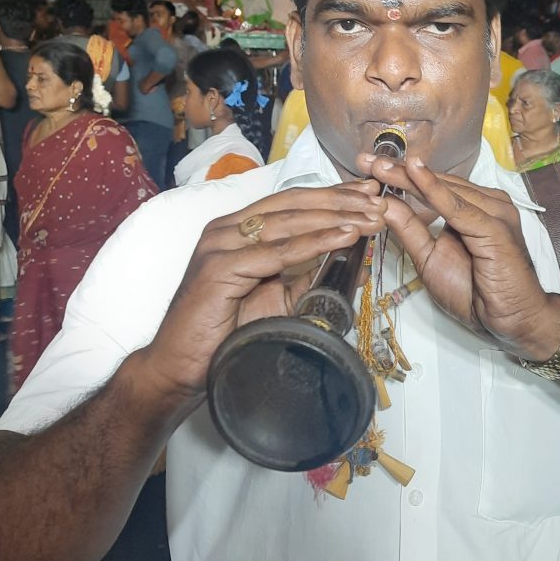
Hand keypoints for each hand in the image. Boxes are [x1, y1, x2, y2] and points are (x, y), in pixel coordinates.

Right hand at [138, 180, 386, 401]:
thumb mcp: (277, 298)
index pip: (292, 202)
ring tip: (371, 217)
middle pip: (293, 204)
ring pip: (288, 221)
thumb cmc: (225, 334)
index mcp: (237, 229)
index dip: (332, 194)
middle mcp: (226, 229)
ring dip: (335, 217)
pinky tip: (344, 237)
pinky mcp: (220, 268)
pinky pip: (278, 251)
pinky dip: (315, 242)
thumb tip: (355, 263)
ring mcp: (220, 244)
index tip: (369, 192)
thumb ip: (308, 277)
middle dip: (341, 200)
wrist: (180, 368)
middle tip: (378, 199)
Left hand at [356, 153, 559, 359]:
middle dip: (399, 171)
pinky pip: (458, 206)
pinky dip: (434, 190)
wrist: (510, 320)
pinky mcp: (494, 227)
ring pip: (445, 189)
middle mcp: (486, 204)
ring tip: (379, 165)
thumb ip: (410, 230)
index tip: (367, 166)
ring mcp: (494, 212)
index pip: (433, 187)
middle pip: (437, 182)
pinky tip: (414, 174)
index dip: (401, 176)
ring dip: (410, 176)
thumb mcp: (429, 258)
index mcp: (473, 210)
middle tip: (364, 159)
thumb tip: (384, 204)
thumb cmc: (475, 292)